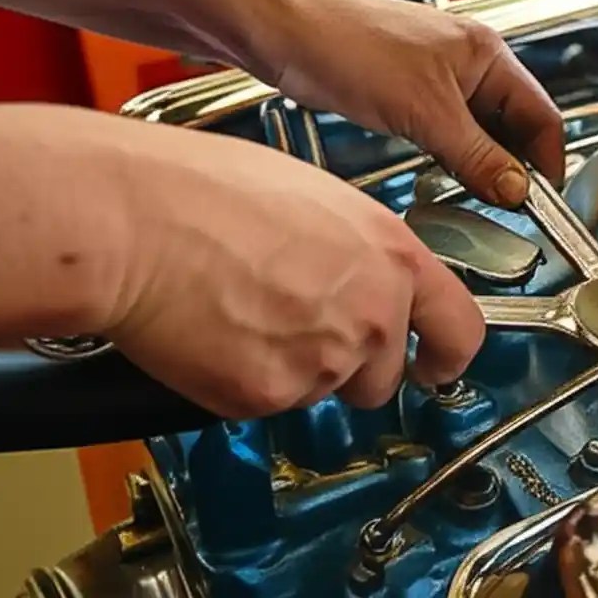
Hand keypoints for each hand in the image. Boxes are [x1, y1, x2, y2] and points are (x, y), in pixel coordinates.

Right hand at [105, 122, 482, 418]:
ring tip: (243, 313)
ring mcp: (324, 362)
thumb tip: (358, 276)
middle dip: (352, 365)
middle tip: (299, 329)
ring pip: (324, 391)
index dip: (450, 354)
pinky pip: (270, 404)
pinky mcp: (270, 396)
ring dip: (295, 369)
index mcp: (392, 257)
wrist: (135, 223)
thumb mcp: (317, 200)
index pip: (462, 328)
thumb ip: (358, 253)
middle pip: (385, 375)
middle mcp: (372, 314)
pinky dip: (245, 382)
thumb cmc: (205, 193)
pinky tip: (216, 334)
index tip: (440, 365)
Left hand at [261, 0, 565, 206]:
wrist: (286, 33)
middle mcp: (470, 64)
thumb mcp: (426, 113)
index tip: (540, 204)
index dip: (547, 163)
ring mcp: (440, 80)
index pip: (543, 117)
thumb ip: (478, 156)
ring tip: (475, 198)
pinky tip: (444, 178)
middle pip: (515, 128)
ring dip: (482, 166)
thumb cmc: (349, 45)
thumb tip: (515, 189)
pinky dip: (454, 159)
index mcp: (488, 54)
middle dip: (513, 168)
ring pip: (481, 134)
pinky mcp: (411, 95)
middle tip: (506, 208)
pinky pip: (449, 134)